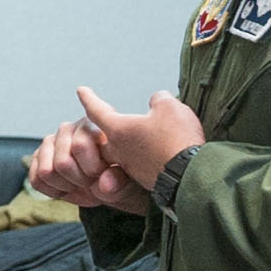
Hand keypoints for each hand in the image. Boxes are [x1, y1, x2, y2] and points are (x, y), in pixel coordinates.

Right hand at [26, 117, 134, 211]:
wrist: (104, 185)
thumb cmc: (117, 178)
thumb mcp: (125, 182)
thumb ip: (118, 182)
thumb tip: (104, 185)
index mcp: (92, 125)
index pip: (80, 145)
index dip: (91, 168)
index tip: (103, 174)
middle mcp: (67, 129)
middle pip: (62, 163)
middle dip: (78, 180)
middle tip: (92, 181)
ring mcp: (49, 142)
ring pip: (46, 172)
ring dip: (65, 186)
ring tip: (79, 183)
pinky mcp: (37, 157)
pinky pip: (36, 180)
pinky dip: (52, 190)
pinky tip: (66, 187)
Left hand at [75, 85, 204, 191]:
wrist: (189, 175)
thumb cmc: (176, 138)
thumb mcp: (169, 107)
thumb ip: (159, 100)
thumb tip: (157, 101)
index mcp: (119, 130)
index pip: (96, 111)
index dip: (89, 99)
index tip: (81, 91)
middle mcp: (119, 151)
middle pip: (100, 140)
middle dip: (100, 132)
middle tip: (105, 122)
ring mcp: (131, 168)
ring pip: (118, 155)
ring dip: (122, 146)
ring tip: (131, 138)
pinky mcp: (145, 180)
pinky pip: (136, 166)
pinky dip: (138, 158)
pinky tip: (151, 154)